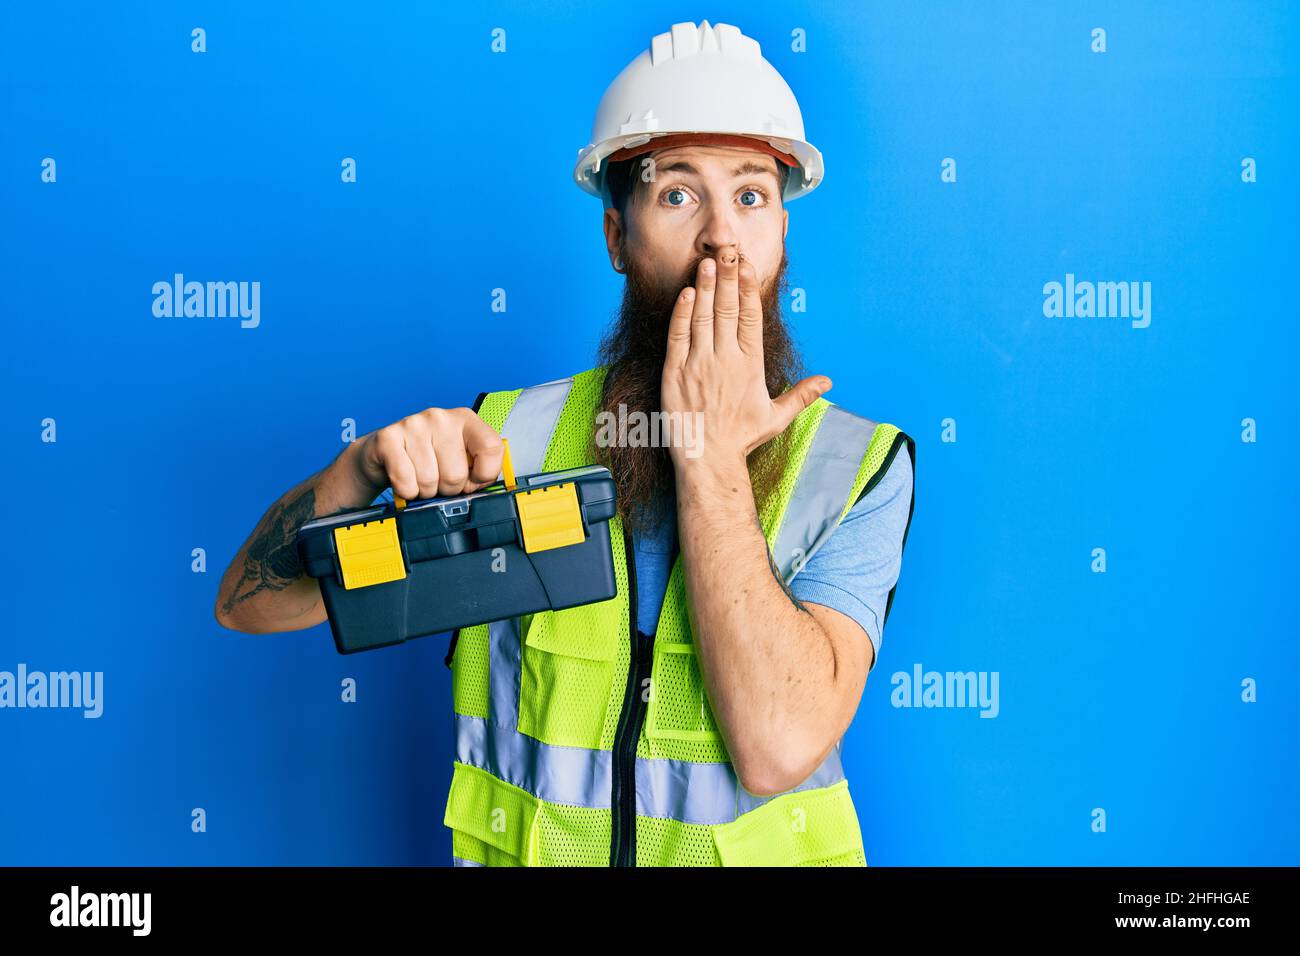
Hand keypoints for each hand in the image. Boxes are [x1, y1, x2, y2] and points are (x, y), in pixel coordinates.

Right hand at [345, 407, 504, 499]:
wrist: (381, 453)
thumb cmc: (427, 459)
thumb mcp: (458, 458)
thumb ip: (479, 469)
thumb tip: (489, 487)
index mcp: (466, 420)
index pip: (492, 448)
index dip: (484, 475)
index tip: (472, 481)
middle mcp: (441, 417)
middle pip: (457, 473)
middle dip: (448, 488)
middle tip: (438, 480)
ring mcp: (413, 424)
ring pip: (430, 480)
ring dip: (425, 491)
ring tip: (419, 478)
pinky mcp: (388, 438)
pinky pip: (406, 481)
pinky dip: (406, 491)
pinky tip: (404, 480)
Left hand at [660, 246, 830, 467]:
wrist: (708, 460)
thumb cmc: (741, 439)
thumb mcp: (776, 417)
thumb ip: (801, 395)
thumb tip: (827, 382)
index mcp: (750, 365)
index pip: (750, 317)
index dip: (747, 288)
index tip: (747, 265)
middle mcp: (725, 359)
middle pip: (726, 308)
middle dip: (727, 276)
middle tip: (727, 250)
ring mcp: (698, 364)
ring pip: (702, 317)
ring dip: (704, 287)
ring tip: (707, 262)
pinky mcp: (674, 373)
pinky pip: (678, 336)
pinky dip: (681, 313)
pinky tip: (685, 293)